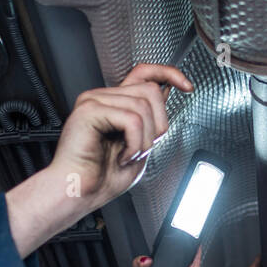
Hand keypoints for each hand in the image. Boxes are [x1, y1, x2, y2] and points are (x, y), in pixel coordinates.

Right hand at [48, 63, 193, 214]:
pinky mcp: (89, 110)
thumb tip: (167, 95)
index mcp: (114, 104)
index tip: (187, 86)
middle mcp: (103, 98)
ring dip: (144, 140)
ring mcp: (94, 101)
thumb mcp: (140, 147)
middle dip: (157, 125)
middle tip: (141, 149)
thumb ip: (151, 122)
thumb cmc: (102, 178)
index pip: (144, 73)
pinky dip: (134, 144)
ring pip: (143, 106)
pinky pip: (131, 119)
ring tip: (127, 156)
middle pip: (150, 91)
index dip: (168, 73)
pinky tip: (121, 156)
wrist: (79, 193)